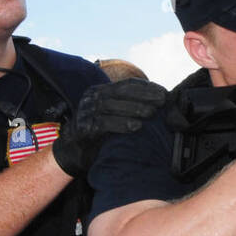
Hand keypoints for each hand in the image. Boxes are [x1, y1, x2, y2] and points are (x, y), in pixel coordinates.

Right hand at [52, 79, 167, 176]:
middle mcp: (91, 98)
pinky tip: (136, 127)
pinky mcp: (84, 129)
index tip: (163, 92)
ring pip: (111, 105)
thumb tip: (156, 104)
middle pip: (120, 92)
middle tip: (162, 100)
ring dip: (134, 108)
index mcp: (100, 91)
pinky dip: (121, 124)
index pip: (125, 84)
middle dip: (143, 95)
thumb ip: (127, 106)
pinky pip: (103, 124)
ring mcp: (86, 112)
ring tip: (152, 113)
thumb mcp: (111, 115)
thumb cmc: (98, 133)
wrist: (72, 151)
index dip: (146, 87)